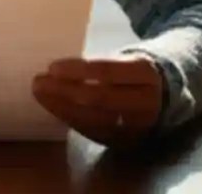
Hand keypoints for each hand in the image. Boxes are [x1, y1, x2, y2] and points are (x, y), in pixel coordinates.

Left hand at [32, 54, 163, 146]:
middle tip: (37, 82)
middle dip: (64, 91)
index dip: (78, 71)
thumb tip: (55, 68)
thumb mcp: (123, 59)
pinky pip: (93, 131)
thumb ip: (96, 65)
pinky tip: (53, 107)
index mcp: (145, 73)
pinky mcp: (126, 140)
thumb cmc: (131, 71)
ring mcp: (136, 125)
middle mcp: (145, 101)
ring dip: (62, 106)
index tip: (51, 67)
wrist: (164, 95)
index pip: (107, 72)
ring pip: (94, 118)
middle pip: (99, 98)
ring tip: (40, 94)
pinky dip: (70, 118)